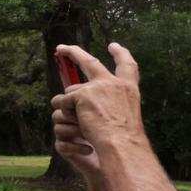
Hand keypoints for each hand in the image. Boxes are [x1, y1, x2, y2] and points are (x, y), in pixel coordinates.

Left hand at [50, 44, 147, 176]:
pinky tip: (77, 123)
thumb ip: (108, 102)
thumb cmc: (123, 138)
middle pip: (90, 63)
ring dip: (69, 105)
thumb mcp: (122, 116)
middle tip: (62, 48)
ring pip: (70, 91)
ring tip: (82, 122)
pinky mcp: (82, 95)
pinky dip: (65, 112)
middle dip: (73, 53)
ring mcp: (97, 87)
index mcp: (129, 89)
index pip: (127, 66)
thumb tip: (77, 94)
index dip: (120, 54)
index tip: (114, 46)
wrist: (121, 144)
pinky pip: (63, 102)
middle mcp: (113, 83)